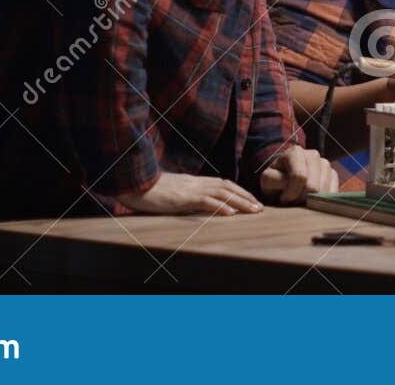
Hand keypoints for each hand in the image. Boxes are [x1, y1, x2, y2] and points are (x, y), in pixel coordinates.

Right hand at [115, 172, 262, 215]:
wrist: (134, 184)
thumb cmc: (152, 191)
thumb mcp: (175, 193)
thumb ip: (189, 196)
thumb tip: (202, 203)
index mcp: (196, 182)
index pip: (224, 184)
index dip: (240, 192)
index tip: (252, 201)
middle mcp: (197, 183)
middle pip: (228, 187)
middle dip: (246, 197)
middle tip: (260, 208)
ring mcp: (190, 189)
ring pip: (222, 193)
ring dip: (240, 202)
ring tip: (253, 210)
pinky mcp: (182, 197)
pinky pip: (204, 201)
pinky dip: (219, 206)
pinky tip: (230, 213)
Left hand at [261, 147, 339, 203]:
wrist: (284, 178)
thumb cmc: (275, 179)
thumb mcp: (268, 179)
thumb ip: (274, 180)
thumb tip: (287, 183)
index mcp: (295, 152)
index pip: (299, 176)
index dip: (291, 192)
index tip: (283, 199)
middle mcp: (313, 154)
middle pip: (313, 185)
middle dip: (302, 198)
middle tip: (293, 200)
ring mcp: (325, 164)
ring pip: (324, 190)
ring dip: (311, 200)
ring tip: (301, 198)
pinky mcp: (333, 174)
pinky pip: (333, 192)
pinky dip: (322, 200)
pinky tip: (311, 199)